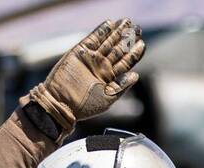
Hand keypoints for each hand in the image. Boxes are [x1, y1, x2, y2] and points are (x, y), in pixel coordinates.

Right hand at [31, 18, 145, 127]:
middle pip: (118, 49)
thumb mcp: (107, 99)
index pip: (125, 62)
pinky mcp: (79, 52)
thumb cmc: (84, 107)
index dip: (134, 53)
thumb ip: (121, 87)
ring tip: (126, 22)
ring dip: (116, 32)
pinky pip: (92, 39)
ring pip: (107, 42)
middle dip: (127, 39)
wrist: (61, 103)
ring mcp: (91, 59)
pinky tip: (110, 24)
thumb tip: (136, 75)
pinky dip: (100, 31)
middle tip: (137, 28)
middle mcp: (102, 67)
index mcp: (110, 78)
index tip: (142, 44)